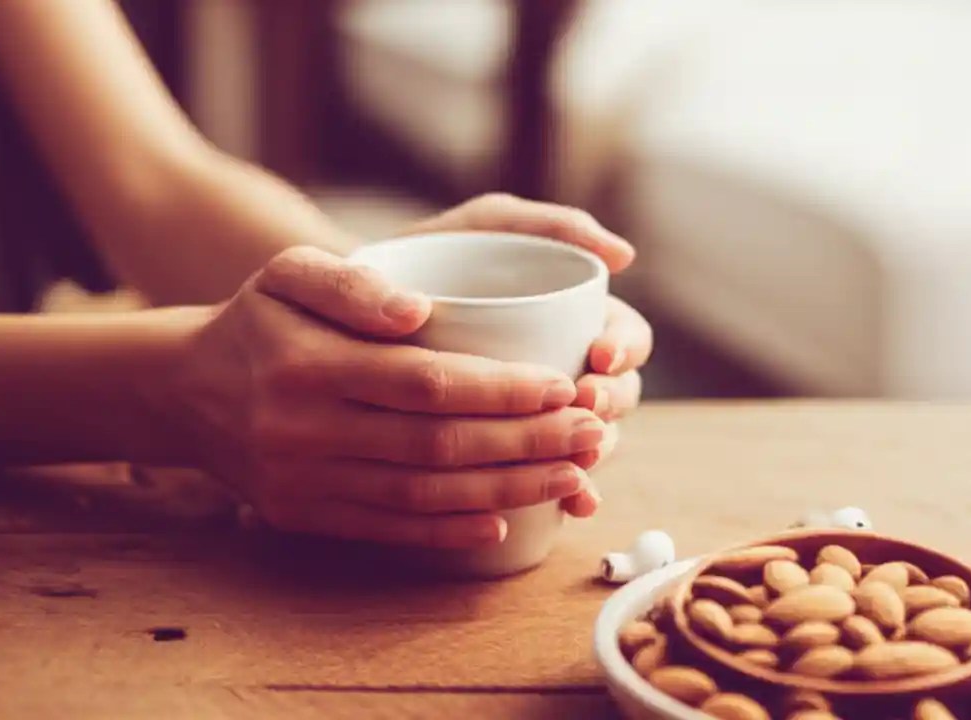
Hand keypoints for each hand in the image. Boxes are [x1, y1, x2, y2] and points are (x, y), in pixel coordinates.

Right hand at [171, 246, 607, 546]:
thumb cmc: (260, 320)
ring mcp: (304, 480)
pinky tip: (506, 519)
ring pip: (425, 495)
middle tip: (593, 434)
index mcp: (309, 363)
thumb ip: (354, 281)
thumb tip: (420, 310)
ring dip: (508, 489)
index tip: (563, 386)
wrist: (184, 391)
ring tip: (574, 475)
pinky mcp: (306, 514)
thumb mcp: (289, 272)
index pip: (426, 382)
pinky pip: (389, 530)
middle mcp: (305, 429)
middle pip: (438, 446)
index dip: (502, 390)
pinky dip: (452, 530)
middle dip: (527, 443)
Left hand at [410, 194, 653, 511]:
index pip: (625, 336)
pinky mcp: (509, 454)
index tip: (598, 356)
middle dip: (610, 405)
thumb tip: (625, 256)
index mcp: (575, 317)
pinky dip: (570, 495)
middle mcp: (566, 369)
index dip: (625, 349)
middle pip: (618, 395)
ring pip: (593, 441)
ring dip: (597, 453)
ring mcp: (540, 416)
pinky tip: (573, 508)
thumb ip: (546, 223)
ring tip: (580, 462)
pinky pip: (553, 480)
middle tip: (584, 408)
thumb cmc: (426, 257)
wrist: (345, 312)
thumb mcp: (482, 226)